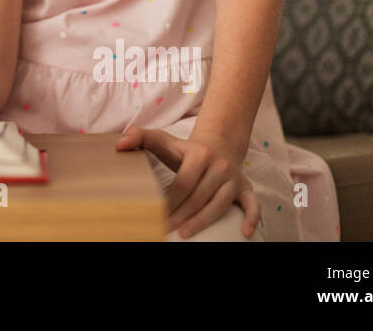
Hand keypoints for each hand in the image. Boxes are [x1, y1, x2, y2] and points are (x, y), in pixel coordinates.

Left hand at [116, 127, 259, 238]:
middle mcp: (219, 165)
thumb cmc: (185, 149)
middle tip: (164, 229)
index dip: (170, 200)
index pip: (184, 182)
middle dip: (181, 215)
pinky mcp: (246, 187)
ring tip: (185, 234)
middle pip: (199, 196)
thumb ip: (140, 137)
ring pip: (220, 204)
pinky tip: (245, 234)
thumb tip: (119, 144)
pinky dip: (252, 218)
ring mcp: (234, 178)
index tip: (155, 212)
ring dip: (203, 222)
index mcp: (199, 154)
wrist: (219, 144)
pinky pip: (253, 204)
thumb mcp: (163, 140)